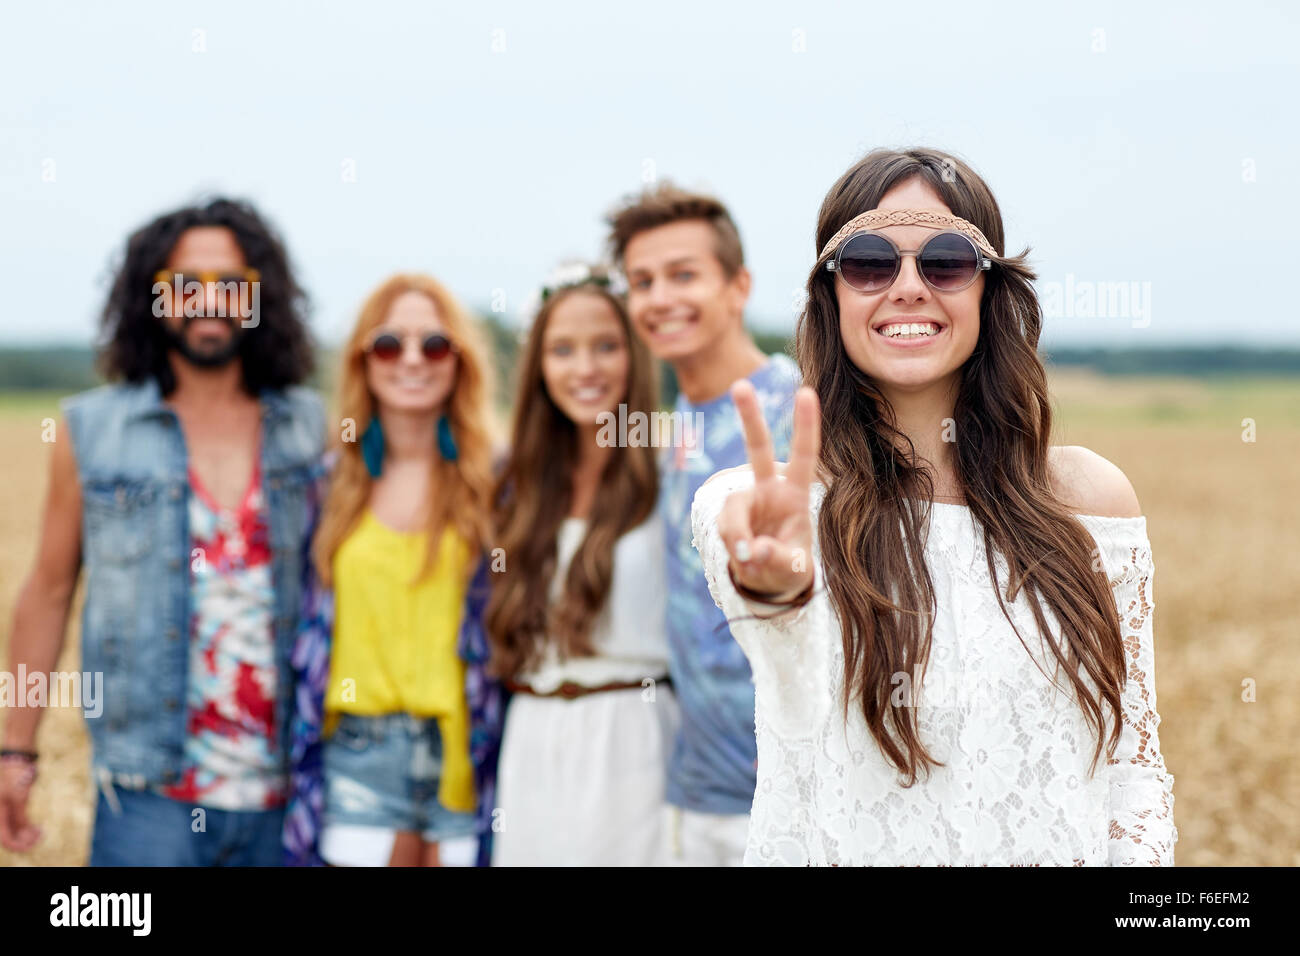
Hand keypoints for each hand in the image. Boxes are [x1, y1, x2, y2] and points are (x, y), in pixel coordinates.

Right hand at [0, 758, 40, 852]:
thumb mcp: (19, 796)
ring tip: (40, 833)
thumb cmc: (16, 774)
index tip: (33, 845)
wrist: (17, 758)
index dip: (17, 845)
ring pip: (13, 830)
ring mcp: (4, 810)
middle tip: (40, 837)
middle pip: (8, 836)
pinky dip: (26, 827)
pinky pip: (17, 822)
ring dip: (26, 835)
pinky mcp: (11, 805)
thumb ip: (19, 816)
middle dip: (23, 840)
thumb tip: (25, 833)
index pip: (4, 838)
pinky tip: (37, 828)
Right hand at [718, 382, 820, 600]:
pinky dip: (733, 546)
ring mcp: (745, 501)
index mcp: (796, 494)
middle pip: (758, 448)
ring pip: (733, 507)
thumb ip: (778, 560)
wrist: (766, 580)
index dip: (805, 425)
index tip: (806, 392)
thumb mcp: (793, 570)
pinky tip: (745, 561)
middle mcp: (769, 490)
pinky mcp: (727, 516)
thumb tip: (754, 552)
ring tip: (749, 560)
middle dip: (749, 417)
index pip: (804, 455)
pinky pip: (724, 528)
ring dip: (737, 535)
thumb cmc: (788, 569)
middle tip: (740, 385)